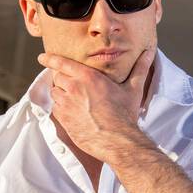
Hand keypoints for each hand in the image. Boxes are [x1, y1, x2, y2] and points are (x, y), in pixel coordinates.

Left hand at [36, 43, 156, 156]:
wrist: (118, 141)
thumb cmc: (125, 114)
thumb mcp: (133, 89)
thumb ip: (140, 68)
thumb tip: (149, 52)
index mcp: (88, 77)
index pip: (62, 62)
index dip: (50, 58)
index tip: (43, 57)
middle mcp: (74, 88)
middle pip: (57, 77)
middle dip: (62, 79)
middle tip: (72, 85)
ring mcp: (67, 105)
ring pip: (55, 93)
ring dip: (61, 94)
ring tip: (73, 99)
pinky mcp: (64, 120)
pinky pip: (56, 109)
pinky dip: (61, 108)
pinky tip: (72, 111)